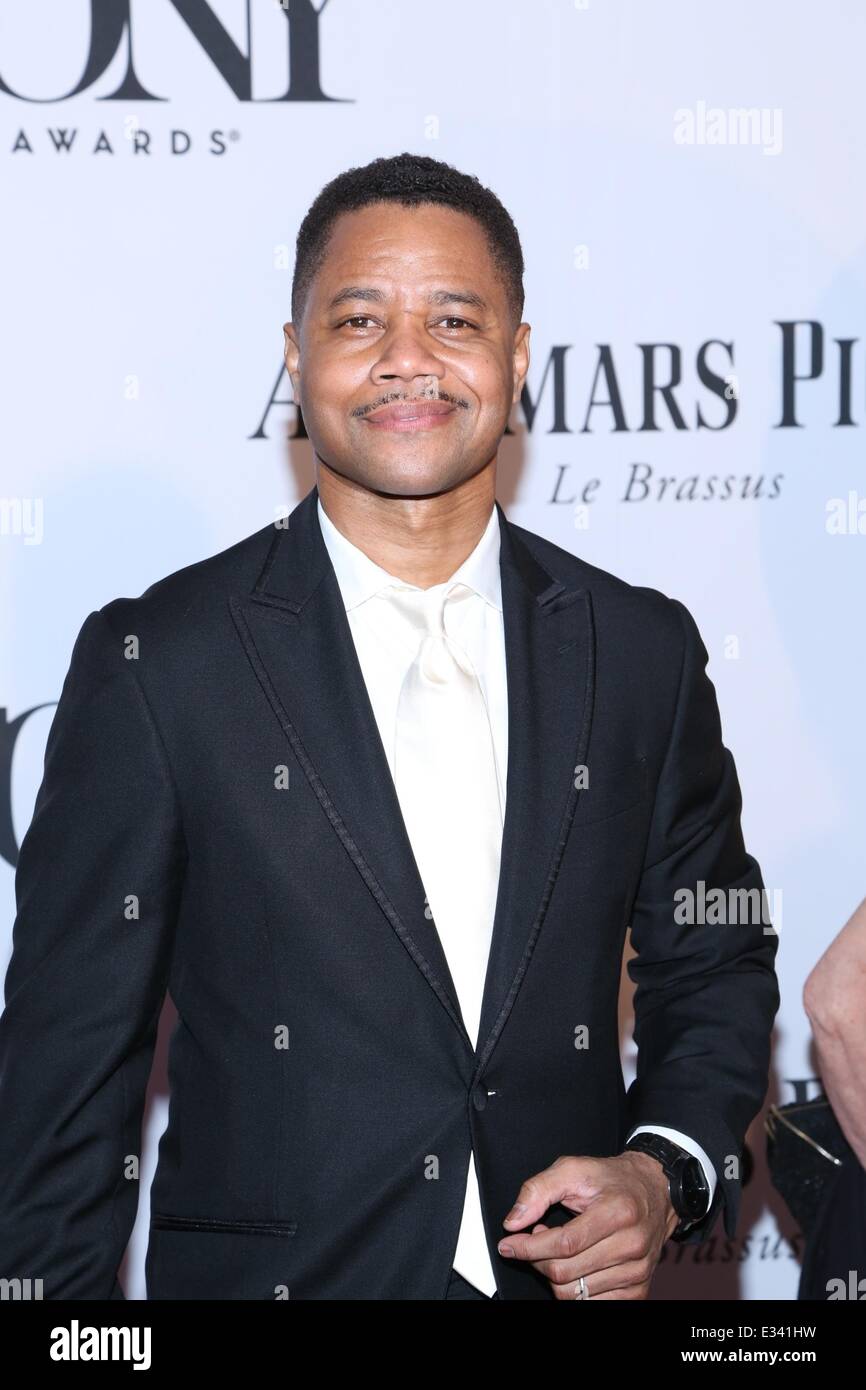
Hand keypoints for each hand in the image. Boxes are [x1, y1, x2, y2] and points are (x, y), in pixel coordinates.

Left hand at [497, 1152, 680, 1298]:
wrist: (655, 1190)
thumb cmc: (612, 1180)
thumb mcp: (573, 1168)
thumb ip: (538, 1190)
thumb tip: (513, 1222)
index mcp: (617, 1212)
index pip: (565, 1244)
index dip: (529, 1248)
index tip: (508, 1245)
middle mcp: (631, 1245)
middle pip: (566, 1272)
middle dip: (537, 1259)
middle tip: (535, 1239)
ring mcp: (637, 1271)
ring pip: (575, 1293)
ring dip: (554, 1273)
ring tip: (557, 1248)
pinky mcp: (638, 1288)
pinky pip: (592, 1304)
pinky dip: (573, 1288)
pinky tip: (573, 1264)